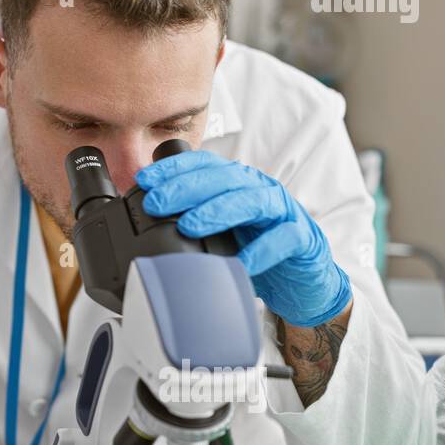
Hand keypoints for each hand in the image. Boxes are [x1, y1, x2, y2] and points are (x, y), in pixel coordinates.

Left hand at [136, 150, 351, 327]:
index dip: (173, 168)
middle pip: (223, 178)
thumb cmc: (254, 248)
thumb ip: (188, 220)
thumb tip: (143, 222)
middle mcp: (258, 189)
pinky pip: (282, 238)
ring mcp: (282, 211)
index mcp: (235, 183)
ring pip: (251, 200)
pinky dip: (260, 250)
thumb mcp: (217, 231)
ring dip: (217, 210)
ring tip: (189, 226)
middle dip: (185, 188)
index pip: (203, 164)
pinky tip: (239, 262)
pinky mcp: (301, 238)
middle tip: (156, 203)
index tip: (144, 180)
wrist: (300, 279)